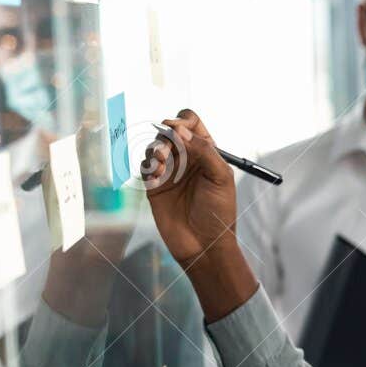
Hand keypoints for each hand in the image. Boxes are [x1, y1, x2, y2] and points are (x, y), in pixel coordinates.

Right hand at [143, 110, 258, 320]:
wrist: (203, 245)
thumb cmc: (218, 212)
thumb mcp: (220, 177)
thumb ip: (204, 150)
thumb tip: (180, 130)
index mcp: (207, 152)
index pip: (191, 123)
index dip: (183, 120)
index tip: (177, 129)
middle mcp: (187, 159)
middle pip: (169, 131)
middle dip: (166, 135)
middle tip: (168, 149)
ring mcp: (170, 172)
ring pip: (155, 146)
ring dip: (156, 149)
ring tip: (161, 164)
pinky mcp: (155, 185)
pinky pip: (145, 165)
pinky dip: (148, 164)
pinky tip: (156, 175)